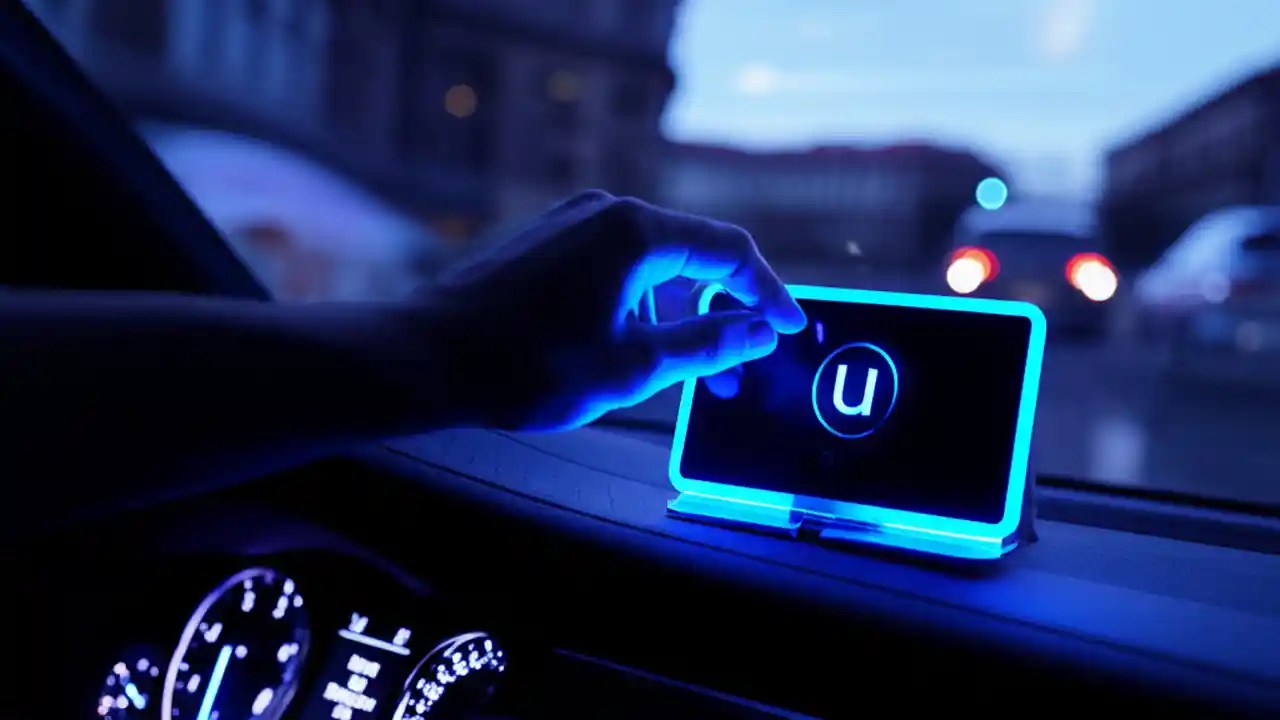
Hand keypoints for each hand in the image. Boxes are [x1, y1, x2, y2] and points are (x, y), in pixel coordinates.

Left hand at [415, 191, 805, 430]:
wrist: (427, 359)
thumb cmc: (525, 366)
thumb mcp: (634, 367)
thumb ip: (707, 345)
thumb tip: (757, 331)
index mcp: (635, 232)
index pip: (729, 252)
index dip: (768, 293)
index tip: (789, 329)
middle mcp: (604, 212)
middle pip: (692, 254)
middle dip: (722, 312)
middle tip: (738, 367)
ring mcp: (570, 224)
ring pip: (651, 264)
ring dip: (677, 314)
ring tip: (682, 372)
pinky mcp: (546, 243)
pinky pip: (613, 265)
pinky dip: (639, 303)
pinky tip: (633, 347)